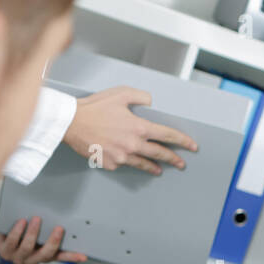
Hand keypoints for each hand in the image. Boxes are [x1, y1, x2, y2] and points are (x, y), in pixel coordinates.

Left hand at [0, 216, 87, 263]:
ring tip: (37, 219)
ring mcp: (17, 257)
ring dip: (33, 234)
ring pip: (27, 248)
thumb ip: (50, 227)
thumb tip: (67, 218)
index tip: (83, 255)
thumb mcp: (40, 227)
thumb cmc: (22, 227)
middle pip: (45, 255)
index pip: (60, 257)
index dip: (72, 257)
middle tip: (58, 228)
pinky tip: (21, 222)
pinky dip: (17, 232)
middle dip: (52, 242)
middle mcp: (31, 259)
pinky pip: (11, 242)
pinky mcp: (4, 251)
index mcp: (42, 255)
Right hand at [64, 86, 197, 174]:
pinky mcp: (110, 164)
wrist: (71, 123)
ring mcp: (122, 157)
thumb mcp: (120, 94)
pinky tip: (129, 161)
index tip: (192, 146)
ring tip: (160, 170)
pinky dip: (127, 162)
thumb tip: (150, 102)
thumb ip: (140, 97)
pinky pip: (123, 164)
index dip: (182, 141)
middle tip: (181, 163)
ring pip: (143, 164)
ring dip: (154, 167)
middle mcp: (133, 144)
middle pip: (160, 154)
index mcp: (139, 127)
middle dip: (174, 159)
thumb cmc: (94, 107)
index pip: (168, 136)